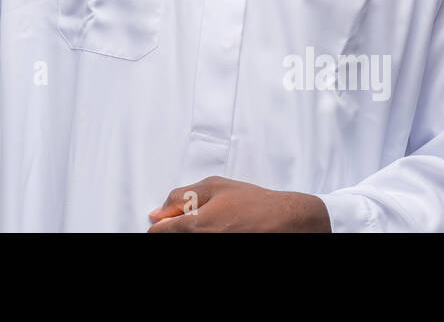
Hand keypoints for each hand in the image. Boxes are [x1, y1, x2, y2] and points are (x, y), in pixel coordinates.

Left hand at [146, 176, 330, 232]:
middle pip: (174, 239)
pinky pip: (203, 245)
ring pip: (187, 243)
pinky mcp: (222, 257)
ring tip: (214, 224)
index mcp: (196, 226)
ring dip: (192, 233)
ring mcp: (215, 249)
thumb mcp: (214, 186)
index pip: (160, 234)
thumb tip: (157, 213)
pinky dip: (206, 236)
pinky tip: (219, 229)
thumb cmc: (253, 202)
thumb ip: (179, 197)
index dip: (160, 226)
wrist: (286, 220)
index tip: (164, 223)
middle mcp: (203, 242)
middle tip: (197, 219)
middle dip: (177, 229)